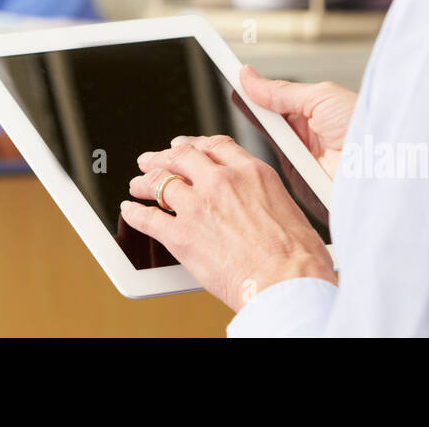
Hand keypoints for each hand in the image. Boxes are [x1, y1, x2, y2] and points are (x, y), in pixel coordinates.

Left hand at [121, 134, 334, 311]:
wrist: (287, 284)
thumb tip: (261, 206)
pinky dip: (135, 214)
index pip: (215, 147)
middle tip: (152, 160)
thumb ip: (265, 198)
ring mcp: (198, 205)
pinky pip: (147, 218)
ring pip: (160, 182)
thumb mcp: (289, 209)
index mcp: (252, 173)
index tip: (187, 147)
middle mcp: (222, 182)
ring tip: (137, 184)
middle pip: (182, 156)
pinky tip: (129, 212)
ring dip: (144, 182)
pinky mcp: (181, 234)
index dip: (195, 145)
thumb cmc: (299, 258)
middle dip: (164, 156)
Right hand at [240, 65, 356, 180]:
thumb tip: (249, 77)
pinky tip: (271, 150)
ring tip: (256, 120)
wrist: (386, 165)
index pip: (272, 101)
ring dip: (260, 135)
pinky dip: (265, 163)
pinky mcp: (299, 186)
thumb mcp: (320, 98)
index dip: (252, 92)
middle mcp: (304, 138)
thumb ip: (281, 91)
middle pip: (265, 125)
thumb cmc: (366, 127)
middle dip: (250, 110)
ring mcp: (301, 163)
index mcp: (312, 113)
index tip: (231, 75)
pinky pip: (273, 173)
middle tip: (234, 90)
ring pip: (266, 148)